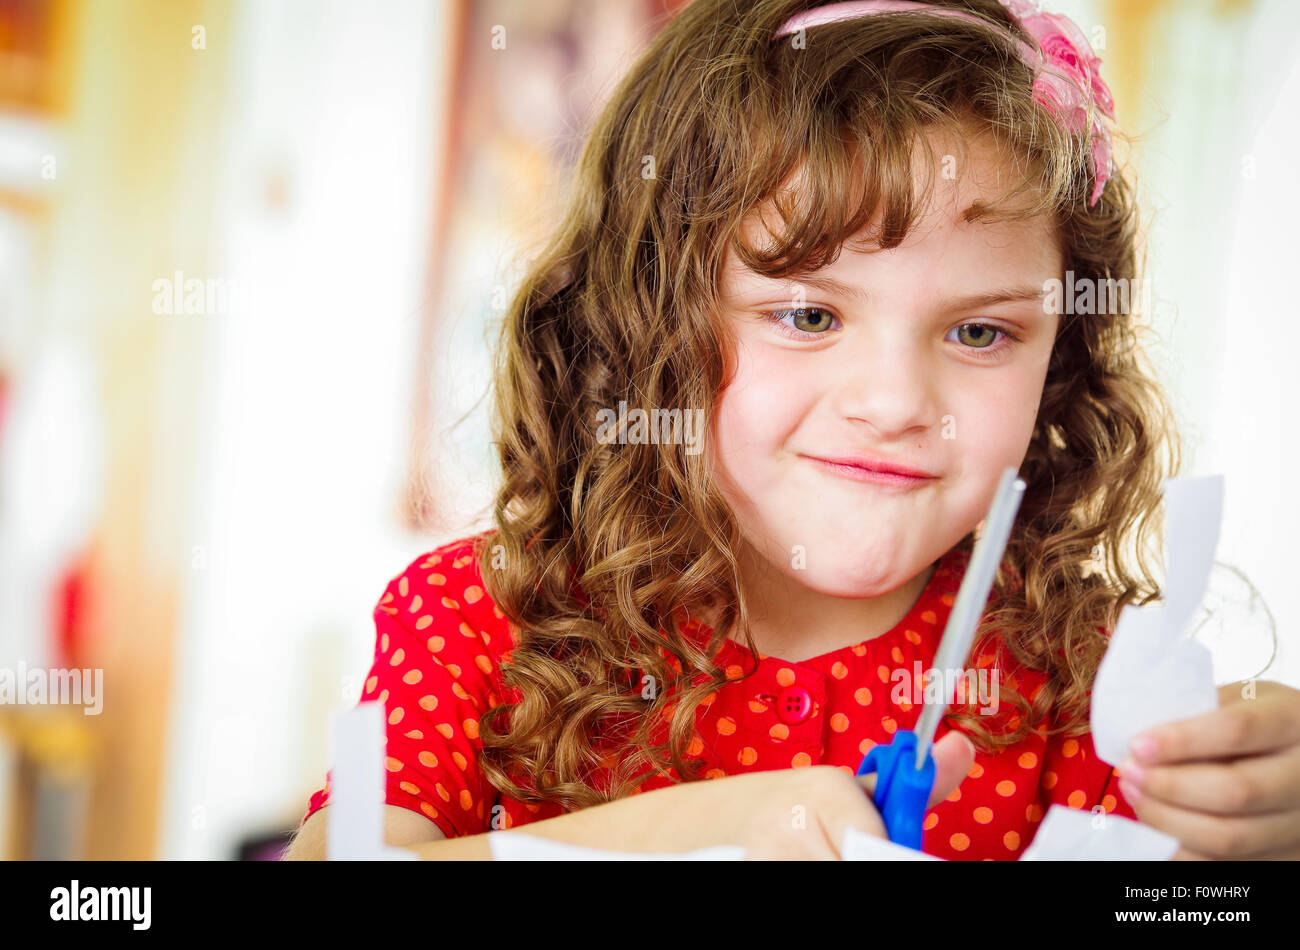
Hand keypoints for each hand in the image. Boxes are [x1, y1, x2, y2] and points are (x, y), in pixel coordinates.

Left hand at [1117, 680, 1299, 859]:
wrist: (1298, 751)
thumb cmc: (1260, 717)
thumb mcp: (1240, 698)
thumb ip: (1198, 712)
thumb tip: (1140, 743)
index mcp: (1293, 720)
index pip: (1236, 730)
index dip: (1181, 740)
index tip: (1137, 745)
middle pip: (1236, 791)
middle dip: (1170, 785)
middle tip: (1130, 772)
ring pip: (1231, 836)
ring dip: (1169, 820)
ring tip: (1135, 794)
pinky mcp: (1287, 853)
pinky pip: (1229, 863)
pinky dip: (1183, 848)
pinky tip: (1155, 825)